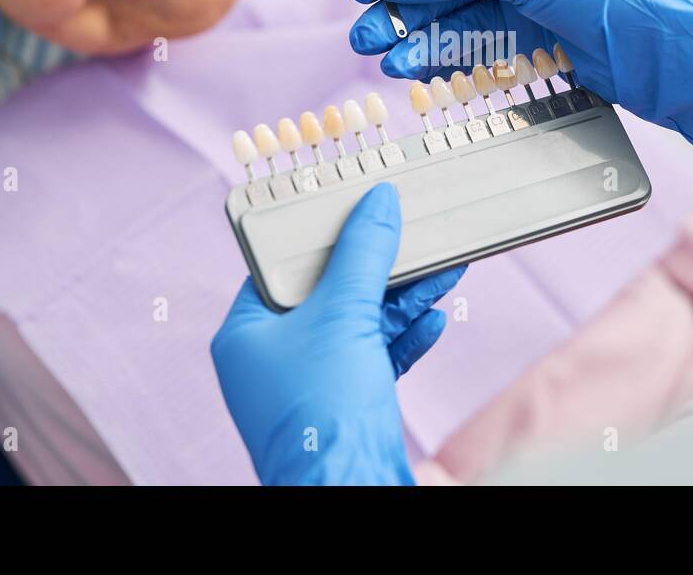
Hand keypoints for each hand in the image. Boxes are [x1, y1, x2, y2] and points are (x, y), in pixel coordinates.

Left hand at [211, 183, 462, 484]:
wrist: (349, 491)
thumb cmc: (321, 413)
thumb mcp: (342, 314)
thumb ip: (362, 254)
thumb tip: (376, 202)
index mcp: (248, 334)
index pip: (281, 268)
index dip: (319, 237)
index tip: (354, 209)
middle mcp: (275, 359)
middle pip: (330, 292)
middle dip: (379, 267)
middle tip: (412, 234)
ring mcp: (313, 384)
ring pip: (361, 325)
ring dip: (405, 298)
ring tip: (444, 269)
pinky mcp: (348, 405)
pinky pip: (379, 358)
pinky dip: (406, 338)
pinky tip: (435, 320)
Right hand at [348, 0, 692, 161]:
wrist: (669, 46)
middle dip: (402, 7)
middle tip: (365, 34)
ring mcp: (529, 1)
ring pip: (457, 19)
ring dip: (418, 38)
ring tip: (384, 58)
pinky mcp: (539, 43)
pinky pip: (480, 48)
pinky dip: (448, 58)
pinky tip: (419, 69)